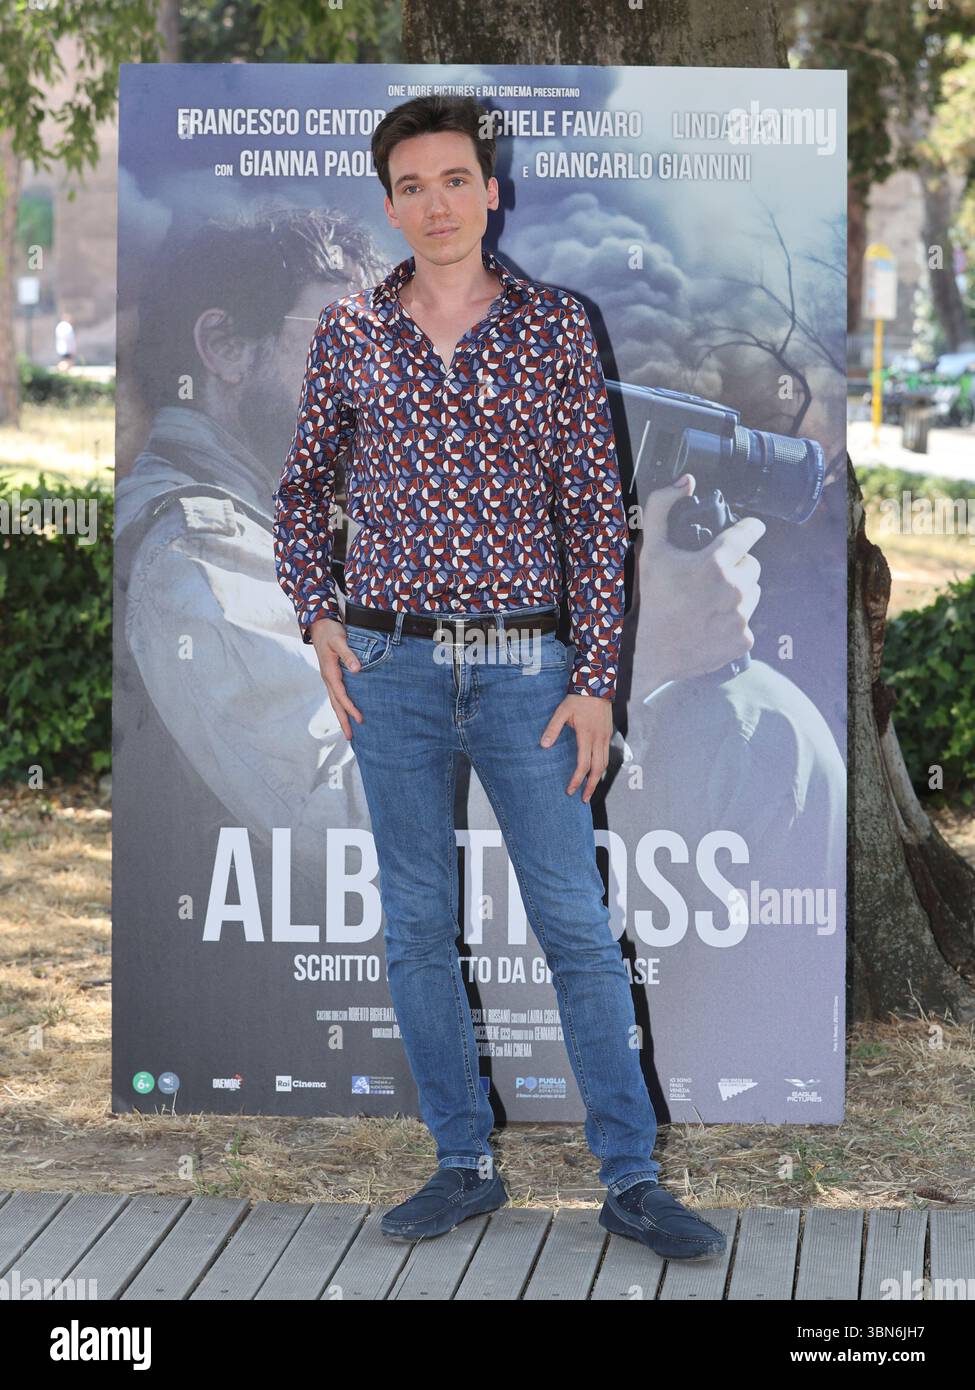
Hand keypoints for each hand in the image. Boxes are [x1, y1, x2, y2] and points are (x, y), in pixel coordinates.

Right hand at [310, 617, 364, 739]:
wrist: (319, 625)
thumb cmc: (331, 632)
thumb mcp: (340, 640)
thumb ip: (348, 654)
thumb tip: (357, 670)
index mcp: (330, 673)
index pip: (341, 696)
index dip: (350, 708)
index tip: (360, 719)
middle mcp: (328, 678)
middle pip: (335, 704)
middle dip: (343, 721)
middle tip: (350, 738)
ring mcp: (328, 678)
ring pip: (335, 701)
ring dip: (341, 716)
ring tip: (348, 731)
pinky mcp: (331, 675)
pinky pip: (336, 694)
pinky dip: (341, 705)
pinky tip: (347, 710)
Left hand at [539, 692, 613, 802]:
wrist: (597, 685)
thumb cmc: (578, 699)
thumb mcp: (562, 712)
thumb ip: (553, 728)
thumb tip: (544, 745)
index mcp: (586, 735)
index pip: (583, 764)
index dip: (577, 780)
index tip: (570, 790)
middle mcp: (599, 739)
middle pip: (598, 769)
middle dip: (591, 786)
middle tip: (584, 799)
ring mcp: (605, 737)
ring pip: (605, 764)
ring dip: (597, 778)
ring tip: (590, 790)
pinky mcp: (607, 734)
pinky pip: (606, 756)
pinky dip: (601, 767)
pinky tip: (595, 772)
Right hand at [635, 472, 764, 690]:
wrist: (646, 652)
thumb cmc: (648, 600)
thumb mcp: (649, 550)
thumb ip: (662, 508)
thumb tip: (686, 481)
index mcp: (715, 563)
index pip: (751, 532)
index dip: (750, 527)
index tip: (749, 529)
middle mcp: (734, 589)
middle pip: (751, 565)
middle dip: (736, 566)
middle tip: (711, 576)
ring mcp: (740, 617)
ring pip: (752, 593)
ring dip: (738, 593)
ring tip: (711, 600)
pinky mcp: (743, 640)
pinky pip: (747, 621)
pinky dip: (733, 621)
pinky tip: (711, 622)